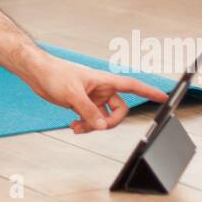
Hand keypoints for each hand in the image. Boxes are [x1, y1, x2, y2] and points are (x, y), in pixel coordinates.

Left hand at [28, 55, 168, 132]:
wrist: (38, 73)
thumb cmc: (55, 74)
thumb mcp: (73, 94)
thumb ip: (88, 111)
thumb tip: (101, 126)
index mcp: (104, 81)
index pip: (132, 86)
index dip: (148, 91)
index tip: (163, 97)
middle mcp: (102, 89)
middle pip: (119, 110)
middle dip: (109, 122)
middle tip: (96, 126)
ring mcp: (93, 97)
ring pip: (104, 118)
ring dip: (93, 126)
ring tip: (77, 127)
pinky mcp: (82, 104)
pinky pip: (92, 119)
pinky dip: (85, 125)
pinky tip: (73, 125)